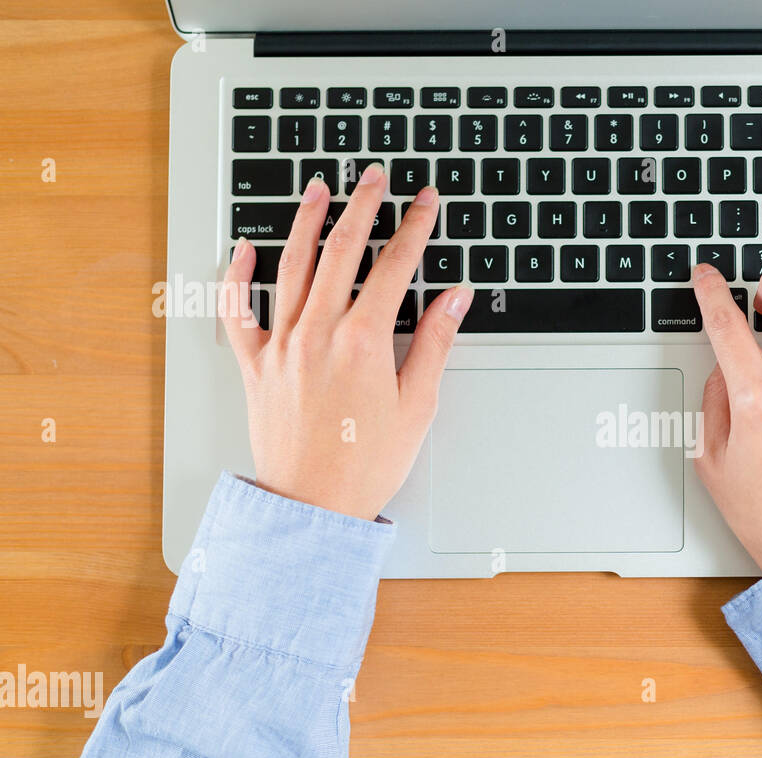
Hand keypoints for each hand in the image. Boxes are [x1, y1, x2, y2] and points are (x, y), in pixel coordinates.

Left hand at [218, 164, 472, 520]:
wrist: (313, 507)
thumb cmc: (366, 465)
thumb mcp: (418, 406)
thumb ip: (434, 344)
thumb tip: (454, 298)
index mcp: (363, 342)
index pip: (396, 266)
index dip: (414, 227)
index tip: (425, 203)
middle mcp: (318, 333)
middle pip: (342, 251)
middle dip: (363, 207)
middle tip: (375, 178)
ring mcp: (282, 346)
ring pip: (291, 267)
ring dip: (306, 222)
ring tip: (318, 190)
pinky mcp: (255, 365)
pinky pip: (238, 311)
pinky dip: (239, 276)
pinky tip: (246, 249)